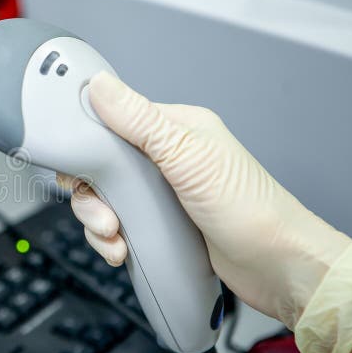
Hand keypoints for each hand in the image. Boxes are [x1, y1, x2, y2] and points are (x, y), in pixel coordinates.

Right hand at [59, 72, 351, 333]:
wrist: (276, 267)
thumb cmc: (249, 209)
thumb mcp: (188, 157)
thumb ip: (140, 122)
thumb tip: (99, 85)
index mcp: (175, 130)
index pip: (112, 123)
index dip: (87, 143)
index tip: (75, 166)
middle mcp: (165, 159)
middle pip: (101, 167)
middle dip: (90, 196)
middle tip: (103, 216)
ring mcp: (160, 194)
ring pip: (104, 200)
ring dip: (98, 222)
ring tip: (113, 238)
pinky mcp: (157, 225)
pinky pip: (116, 226)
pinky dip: (110, 240)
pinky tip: (122, 250)